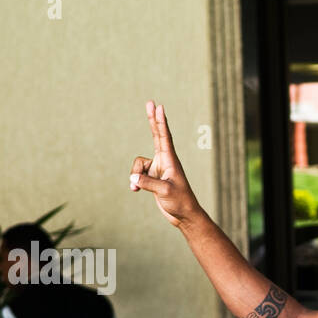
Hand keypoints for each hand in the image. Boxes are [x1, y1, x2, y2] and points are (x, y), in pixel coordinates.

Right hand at [130, 100, 201, 228]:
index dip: (160, 122)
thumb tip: (133, 178)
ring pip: (138, 164)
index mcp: (171, 161)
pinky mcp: (153, 177)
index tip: (159, 107)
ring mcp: (158, 169)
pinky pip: (137, 174)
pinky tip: (135, 190)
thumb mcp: (164, 192)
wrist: (184, 216)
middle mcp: (164, 161)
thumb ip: (148, 183)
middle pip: (156, 135)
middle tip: (150, 102)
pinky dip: (134, 181)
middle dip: (152, 120)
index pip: (164, 137)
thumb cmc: (179, 202)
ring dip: (135, 174)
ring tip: (137, 187)